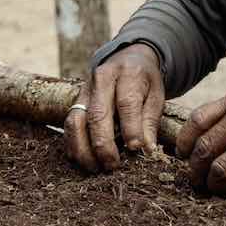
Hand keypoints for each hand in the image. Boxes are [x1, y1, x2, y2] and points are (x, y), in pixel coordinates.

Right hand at [64, 42, 165, 171]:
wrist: (127, 58)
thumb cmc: (144, 81)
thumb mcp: (156, 95)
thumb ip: (150, 121)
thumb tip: (146, 149)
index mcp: (127, 74)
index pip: (126, 103)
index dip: (130, 128)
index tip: (136, 149)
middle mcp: (102, 79)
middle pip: (97, 114)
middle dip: (103, 145)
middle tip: (113, 166)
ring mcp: (85, 89)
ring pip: (76, 121)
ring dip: (83, 149)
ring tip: (96, 168)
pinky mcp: (75, 100)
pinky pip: (69, 124)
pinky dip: (73, 145)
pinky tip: (84, 159)